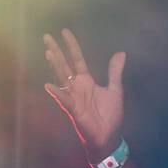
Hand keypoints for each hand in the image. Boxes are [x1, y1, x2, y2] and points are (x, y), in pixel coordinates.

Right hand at [43, 29, 125, 158]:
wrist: (109, 136)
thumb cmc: (110, 116)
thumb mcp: (115, 90)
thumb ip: (114, 72)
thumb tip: (121, 53)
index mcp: (86, 81)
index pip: (77, 59)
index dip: (72, 46)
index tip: (64, 31)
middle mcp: (77, 87)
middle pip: (65, 65)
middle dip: (57, 51)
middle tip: (46, 36)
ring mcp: (73, 97)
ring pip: (62, 78)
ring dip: (55, 65)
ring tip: (48, 52)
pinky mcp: (74, 110)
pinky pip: (64, 100)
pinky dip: (57, 93)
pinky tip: (48, 85)